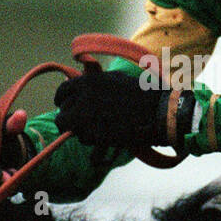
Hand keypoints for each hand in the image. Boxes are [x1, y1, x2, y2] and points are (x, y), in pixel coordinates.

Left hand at [54, 71, 180, 148]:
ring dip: (84, 132)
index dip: (62, 101)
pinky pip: (87, 142)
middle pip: (62, 117)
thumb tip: (76, 82)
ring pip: (74, 132)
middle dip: (72, 120)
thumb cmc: (139, 92)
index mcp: (87, 82)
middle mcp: (83, 99)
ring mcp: (89, 120)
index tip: (65, 106)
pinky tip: (108, 136)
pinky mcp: (98, 137)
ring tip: (102, 128)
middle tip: (84, 122)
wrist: (158, 111)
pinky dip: (94, 142)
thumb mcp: (114, 78)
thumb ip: (92, 82)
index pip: (61, 93)